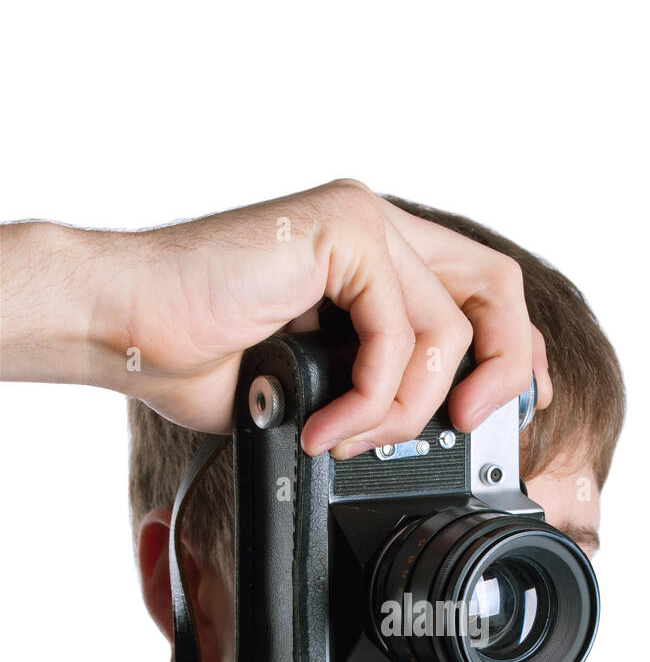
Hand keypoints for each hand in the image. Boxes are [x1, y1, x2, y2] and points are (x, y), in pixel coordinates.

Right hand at [0, 180, 551, 448]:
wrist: (125, 326)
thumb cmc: (197, 354)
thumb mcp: (317, 384)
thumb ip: (376, 388)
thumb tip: (437, 432)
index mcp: (376, 259)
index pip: (485, 292)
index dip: (514, 353)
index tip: (508, 411)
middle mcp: (378, 229)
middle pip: (498, 293)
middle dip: (499, 374)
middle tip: (467, 429)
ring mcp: (362, 222)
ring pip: (449, 331)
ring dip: (404, 411)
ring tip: (345, 439)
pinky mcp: (341, 230)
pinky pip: (400, 334)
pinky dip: (370, 399)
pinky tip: (322, 426)